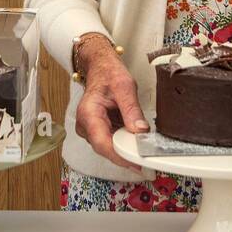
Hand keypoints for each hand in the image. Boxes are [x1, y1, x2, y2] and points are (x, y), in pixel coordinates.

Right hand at [74, 41, 147, 173]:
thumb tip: (140, 131)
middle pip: (105, 149)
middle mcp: (85, 125)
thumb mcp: (125, 87)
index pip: (102, 142)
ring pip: (108, 148)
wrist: (101, 68)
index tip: (137, 162)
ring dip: (126, 150)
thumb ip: (132, 109)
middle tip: (146, 161)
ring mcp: (90, 130)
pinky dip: (124, 144)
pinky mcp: (98, 131)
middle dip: (126, 156)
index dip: (120, 156)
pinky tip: (136, 144)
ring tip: (143, 152)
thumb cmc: (109, 74)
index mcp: (88, 113)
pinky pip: (111, 143)